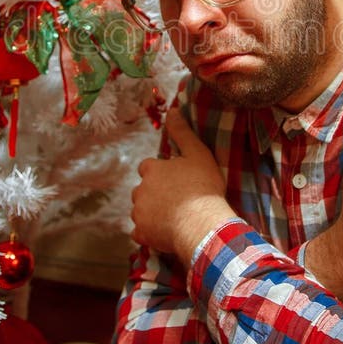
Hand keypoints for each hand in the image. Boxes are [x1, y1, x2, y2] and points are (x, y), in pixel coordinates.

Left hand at [130, 108, 234, 266]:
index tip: (174, 180)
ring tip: (173, 218)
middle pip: (143, 189)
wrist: (202, 224)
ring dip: (151, 212)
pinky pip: (140, 232)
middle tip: (176, 200)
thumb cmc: (203, 187)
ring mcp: (139, 213)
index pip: (148, 167)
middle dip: (154, 193)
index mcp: (152, 169)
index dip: (160, 173)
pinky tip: (164, 234)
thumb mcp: (198, 154)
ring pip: (141, 210)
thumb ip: (183, 132)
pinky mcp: (141, 233)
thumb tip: (172, 110)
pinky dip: (149, 233)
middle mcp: (140, 189)